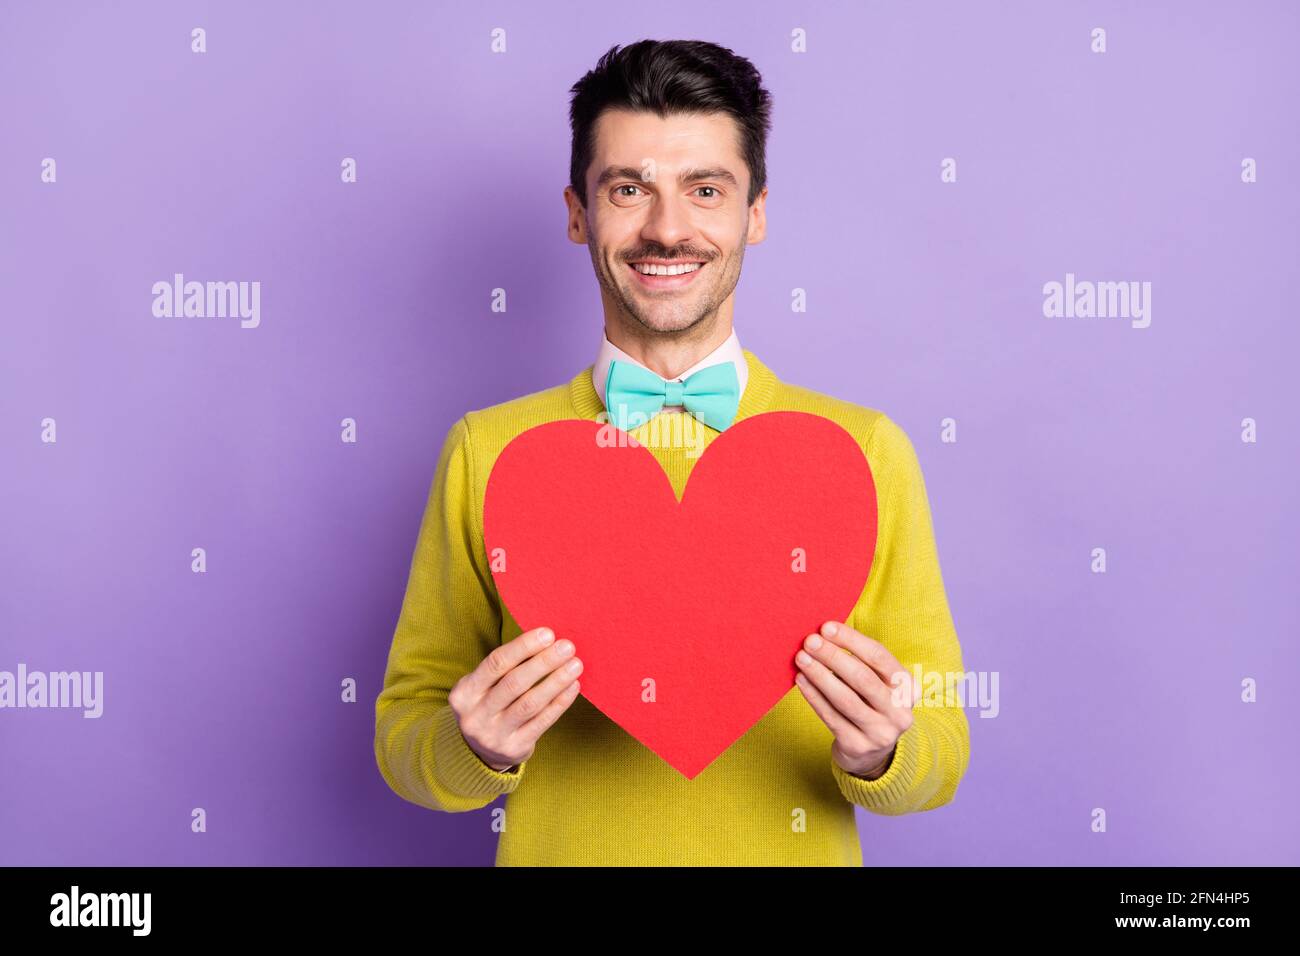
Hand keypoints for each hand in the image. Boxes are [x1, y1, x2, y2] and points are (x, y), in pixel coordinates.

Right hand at [449, 626, 582, 771]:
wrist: (478, 752)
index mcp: (464, 693)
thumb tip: (546, 641)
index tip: (548, 634)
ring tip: (575, 665)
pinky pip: (542, 722)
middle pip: (514, 683)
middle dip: (543, 662)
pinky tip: (573, 686)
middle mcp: (475, 715)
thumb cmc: (488, 704)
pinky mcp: (515, 748)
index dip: (523, 647)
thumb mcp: (482, 686)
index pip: (496, 663)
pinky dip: (560, 702)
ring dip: (556, 681)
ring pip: (530, 704)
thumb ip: (506, 667)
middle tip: (567, 647)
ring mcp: (494, 735)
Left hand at [793, 620, 916, 778]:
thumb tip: (825, 634)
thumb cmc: (870, 704)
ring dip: (820, 675)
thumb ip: (860, 661)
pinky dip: (813, 696)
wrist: (872, 754)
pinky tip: (801, 680)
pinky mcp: (858, 746)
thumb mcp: (878, 683)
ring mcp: (880, 733)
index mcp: (908, 688)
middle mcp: (900, 712)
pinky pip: (831, 716)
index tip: (826, 627)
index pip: (879, 657)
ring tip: (801, 658)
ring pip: (845, 698)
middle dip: (833, 656)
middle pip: (862, 678)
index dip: (852, 640)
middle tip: (810, 641)